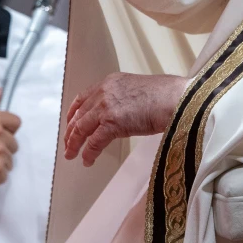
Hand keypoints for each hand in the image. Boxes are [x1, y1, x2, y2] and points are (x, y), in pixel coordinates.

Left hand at [64, 73, 187, 166]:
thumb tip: (120, 114)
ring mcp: (106, 107)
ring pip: (81, 128)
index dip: (73, 112)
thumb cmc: (164, 96)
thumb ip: (122, 98)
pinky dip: (88, 153)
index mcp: (110, 82)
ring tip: (72, 155)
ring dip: (74, 144)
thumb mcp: (137, 90)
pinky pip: (94, 142)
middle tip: (68, 144)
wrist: (175, 99)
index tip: (70, 122)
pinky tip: (87, 160)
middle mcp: (104, 92)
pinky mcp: (111, 122)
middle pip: (79, 115)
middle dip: (71, 131)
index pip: (83, 97)